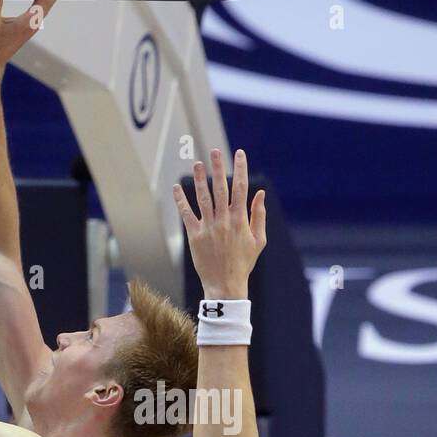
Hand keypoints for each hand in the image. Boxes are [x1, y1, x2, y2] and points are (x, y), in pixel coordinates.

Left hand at [174, 148, 266, 298]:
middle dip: (219, 168)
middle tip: (215, 151)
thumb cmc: (243, 263)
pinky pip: (187, 214)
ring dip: (200, 179)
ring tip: (197, 163)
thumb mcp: (258, 240)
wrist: (225, 284)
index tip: (239, 154)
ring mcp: (208, 227)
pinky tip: (176, 187)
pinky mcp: (195, 236)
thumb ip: (258, 215)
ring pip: (203, 198)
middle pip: (221, 188)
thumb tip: (260, 193)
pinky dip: (181, 200)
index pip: (241, 188)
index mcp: (240, 220)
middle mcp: (224, 220)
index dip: (240, 169)